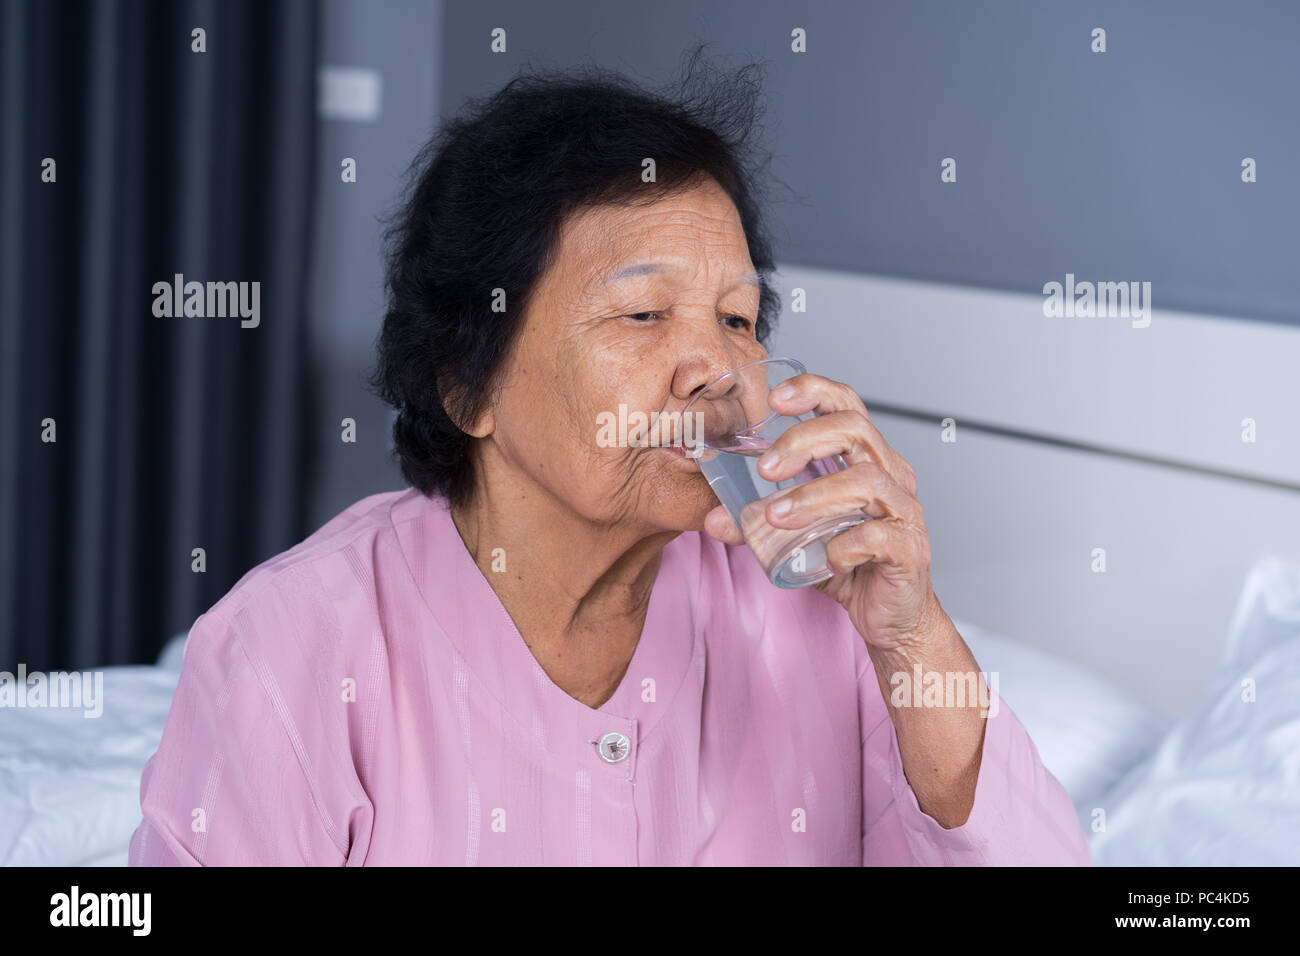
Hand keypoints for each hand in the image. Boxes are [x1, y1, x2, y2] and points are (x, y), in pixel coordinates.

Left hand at [702, 373, 939, 651]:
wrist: (891, 617)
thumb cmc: (850, 563)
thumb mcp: (796, 538)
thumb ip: (758, 524)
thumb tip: (713, 518)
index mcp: (867, 459)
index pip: (846, 405)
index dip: (813, 390)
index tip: (775, 400)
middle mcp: (891, 475)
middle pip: (855, 430)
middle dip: (804, 441)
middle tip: (765, 469)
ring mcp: (904, 510)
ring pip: (867, 481)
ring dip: (814, 496)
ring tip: (777, 516)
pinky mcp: (909, 549)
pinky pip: (878, 536)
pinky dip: (845, 545)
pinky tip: (827, 557)